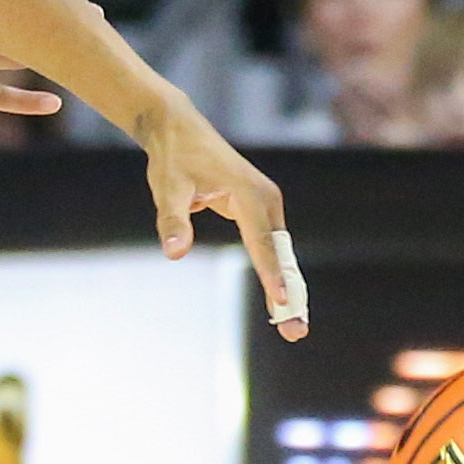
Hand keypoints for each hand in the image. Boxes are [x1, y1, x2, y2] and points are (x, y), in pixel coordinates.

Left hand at [138, 91, 305, 339]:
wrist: (178, 130)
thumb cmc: (174, 159)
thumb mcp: (168, 189)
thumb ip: (173, 221)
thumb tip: (174, 253)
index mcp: (249, 194)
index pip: (262, 243)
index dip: (271, 274)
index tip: (282, 302)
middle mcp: (266, 199)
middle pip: (280, 254)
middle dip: (290, 294)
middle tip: (296, 333)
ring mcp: (267, 204)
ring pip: (279, 254)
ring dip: (288, 289)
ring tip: (292, 328)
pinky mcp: (261, 210)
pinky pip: (271, 248)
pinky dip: (278, 274)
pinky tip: (281, 303)